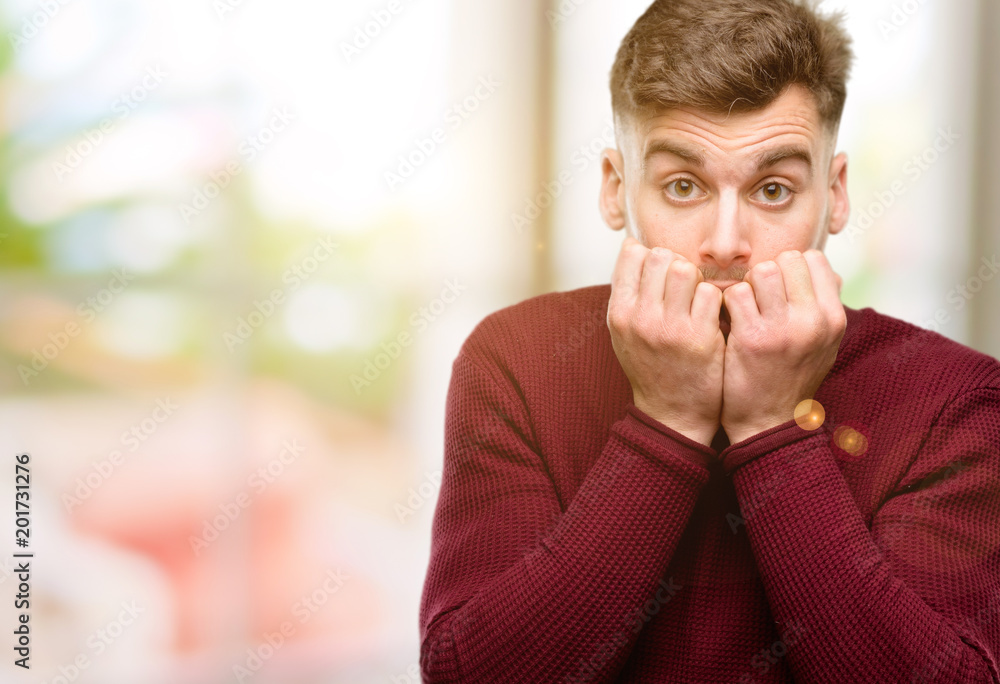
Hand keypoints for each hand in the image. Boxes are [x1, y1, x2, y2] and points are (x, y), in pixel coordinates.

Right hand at [608, 237, 725, 445]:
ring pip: (686, 269)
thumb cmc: (651, 367)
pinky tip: (711, 316)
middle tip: (683, 286)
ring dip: (696, 280)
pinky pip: (710, 293)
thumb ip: (627, 292)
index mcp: (619, 313)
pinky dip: (714, 301)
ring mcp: (669, 328)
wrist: (672, 414)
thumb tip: (634, 245)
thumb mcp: (624, 332)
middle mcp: (639, 318)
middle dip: (676, 264)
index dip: (651, 256)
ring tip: (696, 299)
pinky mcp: (700, 338)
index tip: (660, 273)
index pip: (632, 254)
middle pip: (661, 256)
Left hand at [720, 249, 845, 443]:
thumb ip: (825, 305)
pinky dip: (727, 303)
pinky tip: (730, 322)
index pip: (815, 258)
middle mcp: (814, 321)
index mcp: (834, 318)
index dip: (791, 266)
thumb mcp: (823, 343)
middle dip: (767, 272)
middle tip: (758, 297)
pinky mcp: (751, 338)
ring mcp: (783, 329)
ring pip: (762, 271)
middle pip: (787, 259)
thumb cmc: (791, 376)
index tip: (779, 287)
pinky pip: (735, 294)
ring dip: (747, 285)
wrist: (769, 422)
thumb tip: (824, 269)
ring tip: (744, 308)